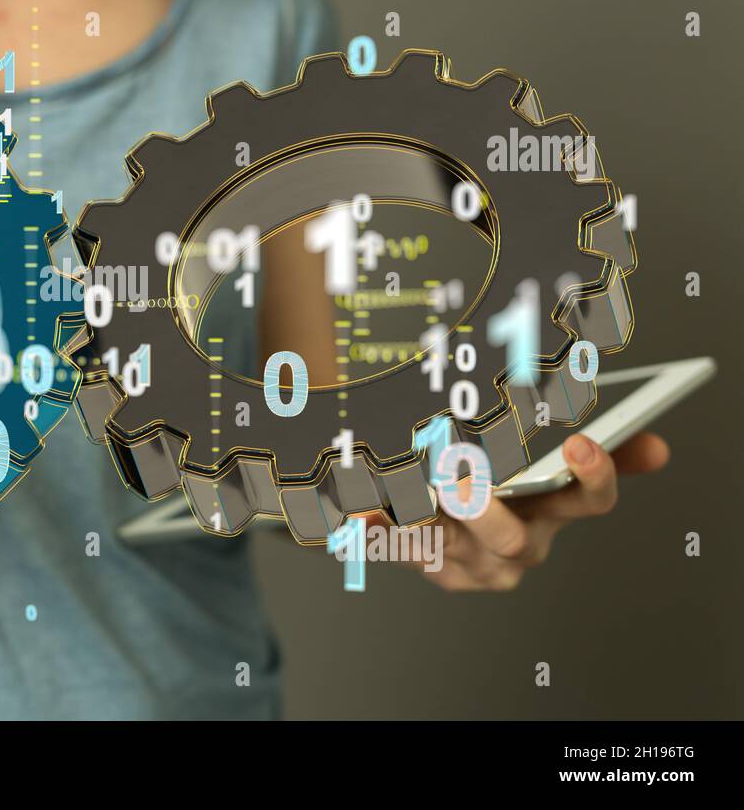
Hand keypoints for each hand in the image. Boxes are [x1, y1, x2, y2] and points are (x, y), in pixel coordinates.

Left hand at [392, 431, 669, 590]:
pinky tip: (355, 511)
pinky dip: (371, 528)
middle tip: (458, 479)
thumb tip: (655, 447)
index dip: (592, 475)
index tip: (581, 445)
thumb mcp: (543, 454)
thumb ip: (597, 448)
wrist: (444, 511)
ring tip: (395, 486)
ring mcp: (471, 561)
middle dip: (483, 508)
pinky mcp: (428, 564)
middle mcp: (518, 545)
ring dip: (418, 515)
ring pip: (445, 541)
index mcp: (555, 512)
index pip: (589, 500)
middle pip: (511, 537)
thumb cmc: (496, 475)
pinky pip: (395, 547)